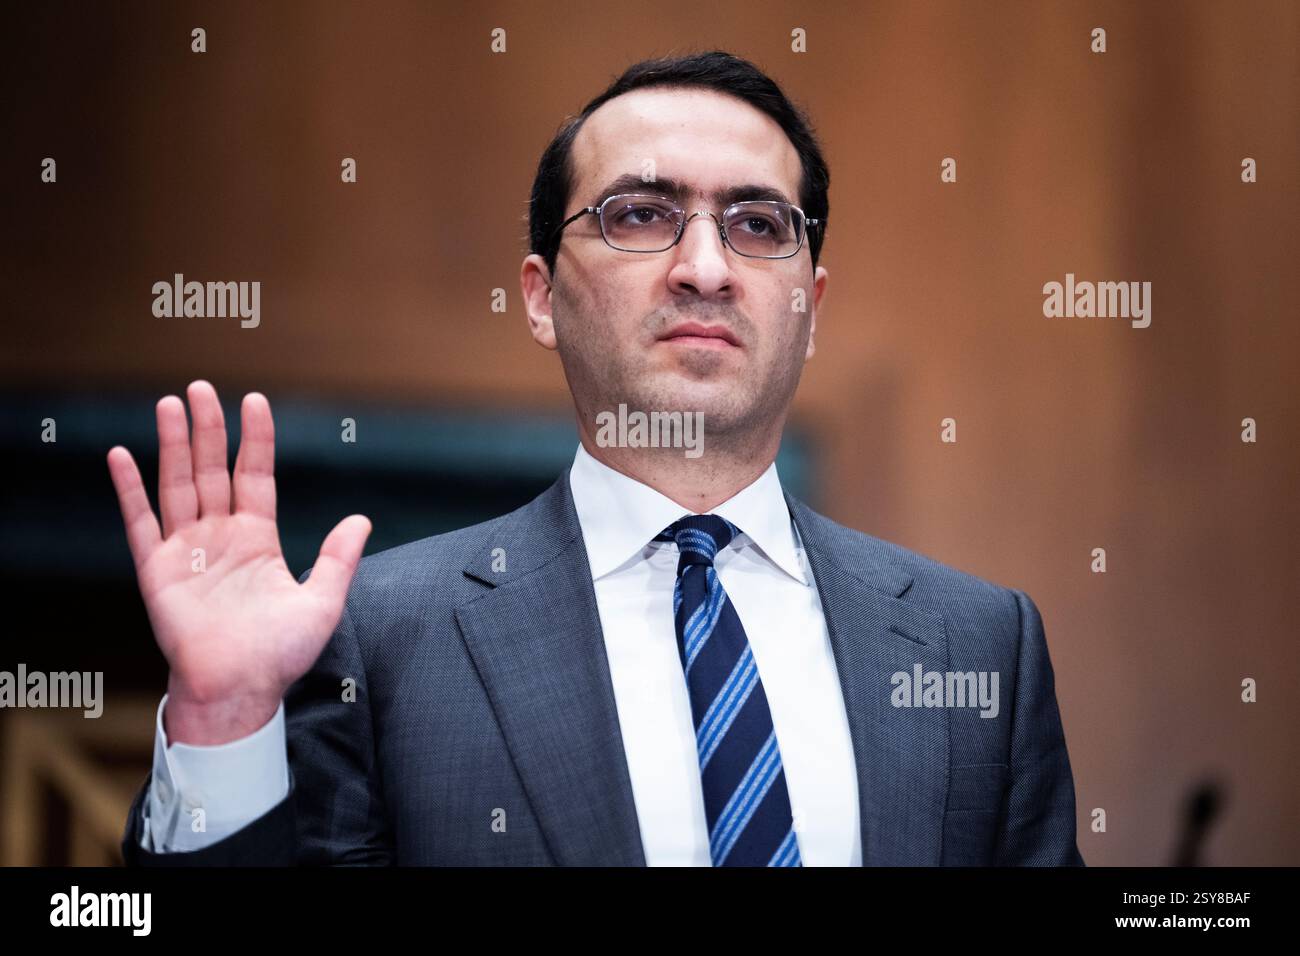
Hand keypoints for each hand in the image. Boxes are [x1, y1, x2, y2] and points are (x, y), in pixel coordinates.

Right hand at [107, 380, 370, 743]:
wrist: (241, 691)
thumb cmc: (280, 654)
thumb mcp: (322, 602)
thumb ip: (338, 559)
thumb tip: (361, 519)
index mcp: (258, 539)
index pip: (254, 475)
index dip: (254, 439)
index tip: (254, 401)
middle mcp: (220, 537)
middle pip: (211, 469)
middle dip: (208, 429)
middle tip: (202, 387)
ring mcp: (187, 550)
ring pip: (178, 485)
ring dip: (172, 445)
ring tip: (171, 404)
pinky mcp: (157, 570)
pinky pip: (141, 523)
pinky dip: (130, 489)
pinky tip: (121, 455)